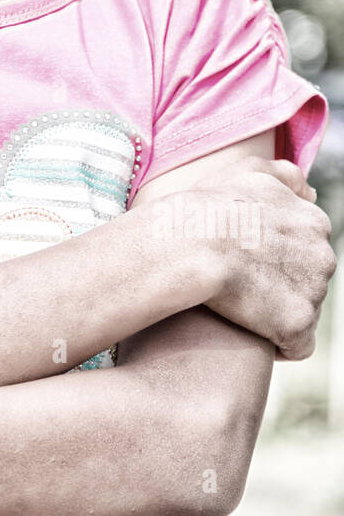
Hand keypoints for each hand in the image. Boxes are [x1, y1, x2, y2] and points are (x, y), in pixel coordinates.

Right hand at [154, 157, 335, 359]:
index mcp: (314, 222)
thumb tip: (310, 190)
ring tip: (239, 307)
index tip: (246, 258)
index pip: (304, 247)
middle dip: (280, 283)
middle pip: (307, 279)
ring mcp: (314, 292)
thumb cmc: (211, 204)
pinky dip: (278, 344)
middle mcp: (323, 256)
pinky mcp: (297, 325)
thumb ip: (285, 175)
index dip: (274, 255)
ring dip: (276, 311)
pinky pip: (295, 345)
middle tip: (240, 283)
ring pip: (301, 310)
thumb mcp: (248, 171)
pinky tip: (249, 333)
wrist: (192, 242)